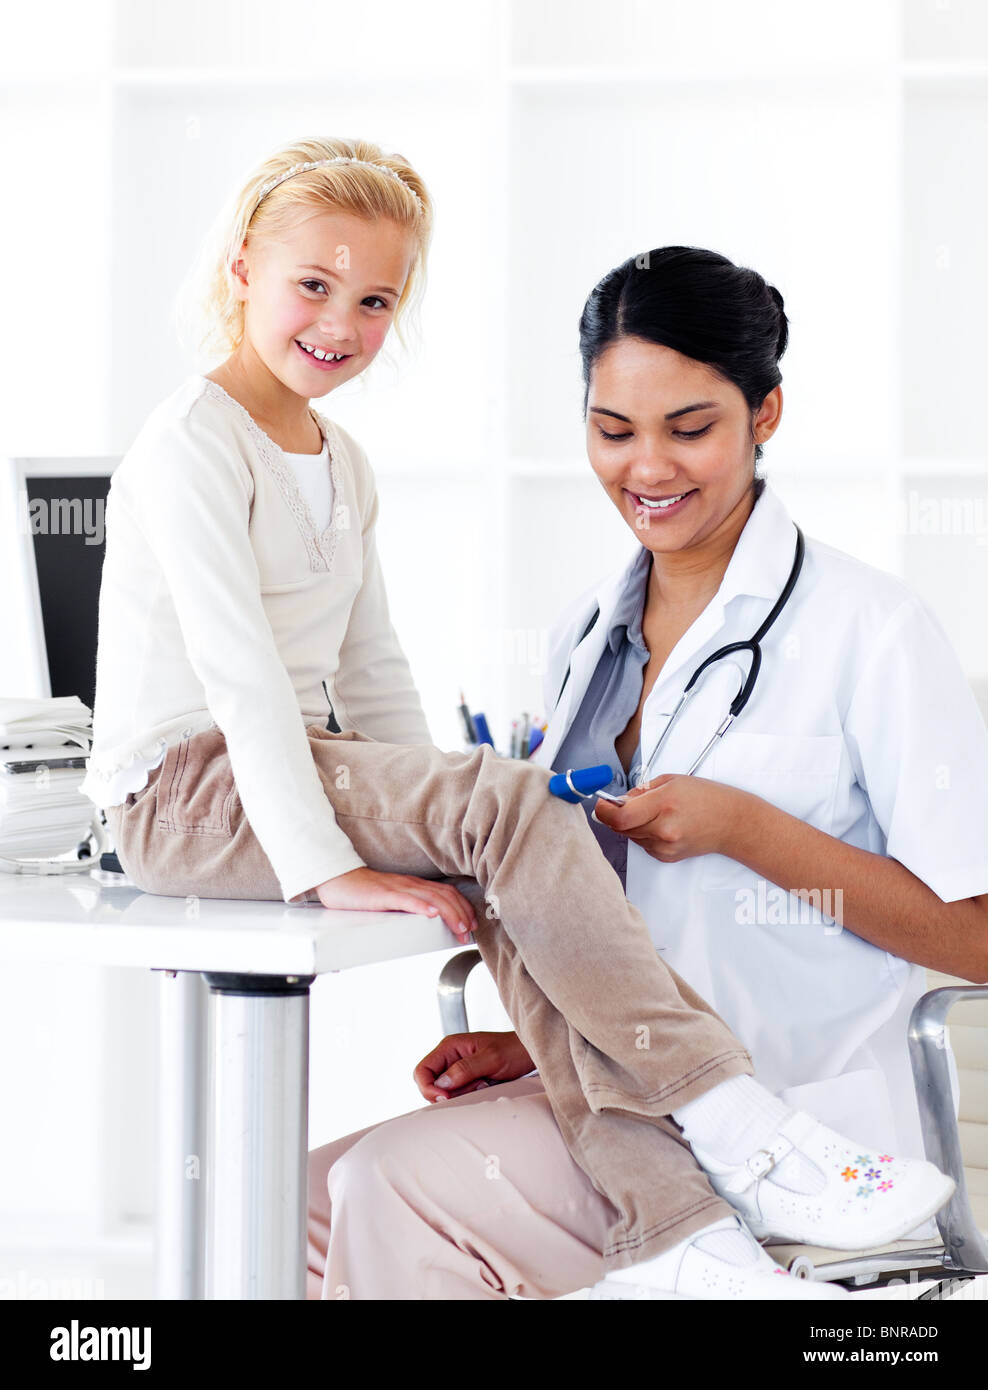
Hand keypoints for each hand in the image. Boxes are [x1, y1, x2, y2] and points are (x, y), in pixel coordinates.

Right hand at [315, 867, 477, 944]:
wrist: (338, 880)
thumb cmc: (363, 893)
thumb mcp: (392, 900)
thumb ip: (407, 909)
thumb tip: (422, 925)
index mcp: (414, 886)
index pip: (447, 893)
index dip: (463, 907)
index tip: (472, 924)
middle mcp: (410, 885)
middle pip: (445, 896)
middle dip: (462, 914)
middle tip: (469, 932)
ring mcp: (398, 889)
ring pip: (432, 899)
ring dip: (449, 914)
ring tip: (459, 928)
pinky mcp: (384, 895)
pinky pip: (406, 900)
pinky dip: (422, 907)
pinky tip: (431, 915)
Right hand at [413, 1030, 535, 1101]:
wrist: (529, 1053)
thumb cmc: (513, 1050)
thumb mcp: (491, 1058)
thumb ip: (466, 1069)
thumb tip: (442, 1083)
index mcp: (449, 1046)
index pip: (423, 1070)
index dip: (428, 1087)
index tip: (446, 1097)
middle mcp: (449, 1057)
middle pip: (429, 1083)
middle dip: (447, 1093)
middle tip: (472, 1088)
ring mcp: (457, 1070)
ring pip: (444, 1092)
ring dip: (461, 1094)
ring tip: (482, 1084)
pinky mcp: (466, 1080)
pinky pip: (457, 1094)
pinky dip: (468, 1096)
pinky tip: (483, 1088)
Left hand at [591, 774, 749, 862]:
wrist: (732, 823)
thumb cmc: (707, 798)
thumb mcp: (672, 781)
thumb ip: (641, 790)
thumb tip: (619, 800)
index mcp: (664, 804)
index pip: (620, 816)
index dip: (604, 811)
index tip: (601, 804)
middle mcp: (663, 829)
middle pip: (621, 827)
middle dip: (616, 815)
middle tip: (623, 804)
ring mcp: (665, 846)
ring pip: (631, 836)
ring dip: (632, 824)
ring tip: (653, 812)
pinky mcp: (666, 857)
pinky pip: (643, 844)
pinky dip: (645, 834)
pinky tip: (662, 825)